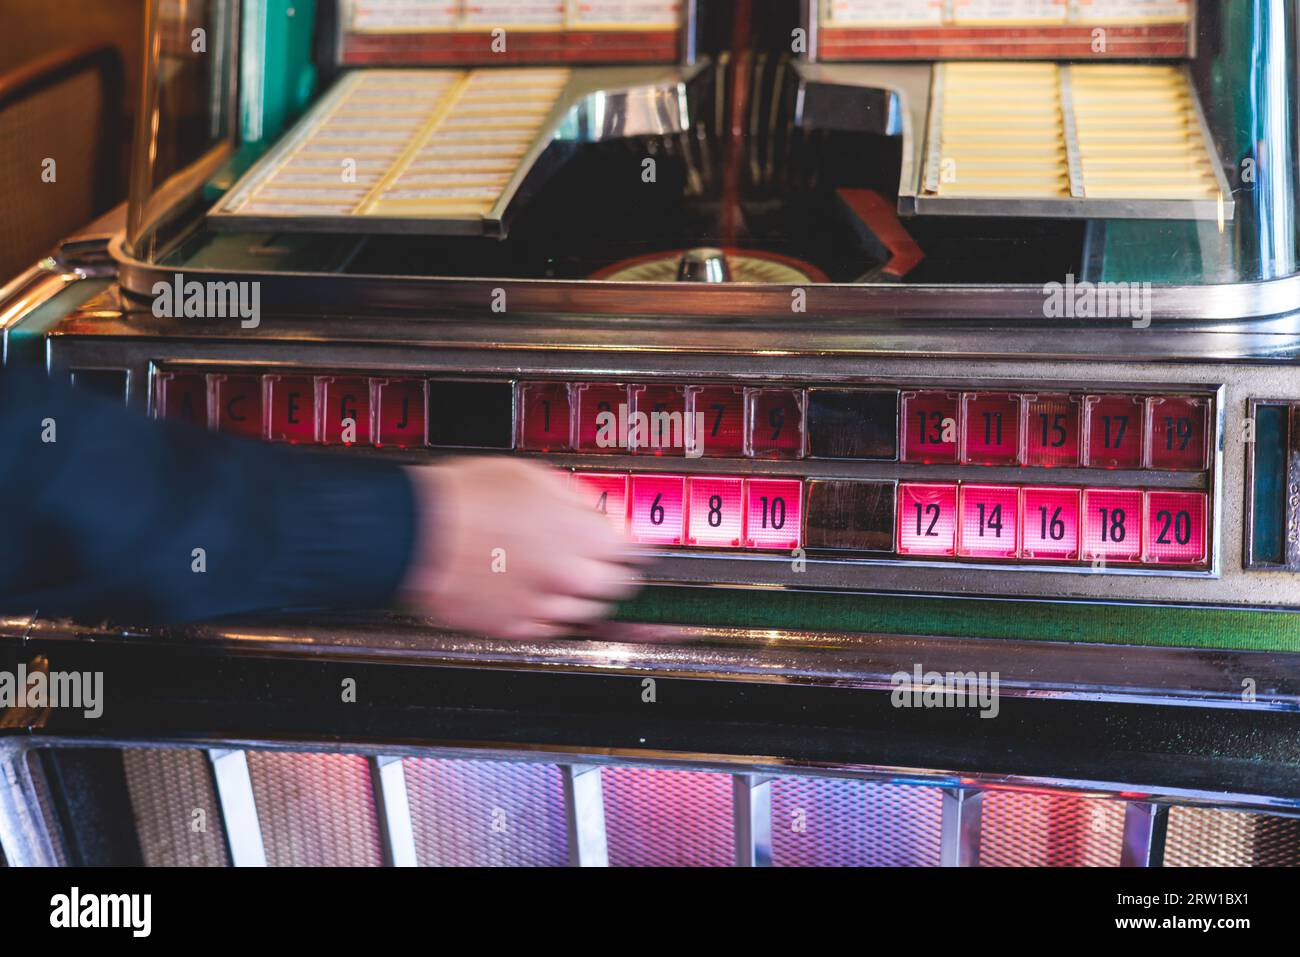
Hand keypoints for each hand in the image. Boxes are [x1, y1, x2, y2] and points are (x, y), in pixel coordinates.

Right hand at [399, 457, 640, 638]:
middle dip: (605, 570)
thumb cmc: (466, 499)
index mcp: (583, 536)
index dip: (623, 542)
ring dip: (575, 593)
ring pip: (583, 611)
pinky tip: (526, 591)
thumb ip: (577, 500)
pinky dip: (544, 613)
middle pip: (614, 585)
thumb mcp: (534, 476)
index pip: (633, 551)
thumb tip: (597, 511)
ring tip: (550, 572)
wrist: (416, 532)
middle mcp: (569, 577)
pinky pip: (546, 628)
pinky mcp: (512, 628)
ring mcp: (541, 607)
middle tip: (589, 558)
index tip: (619, 541)